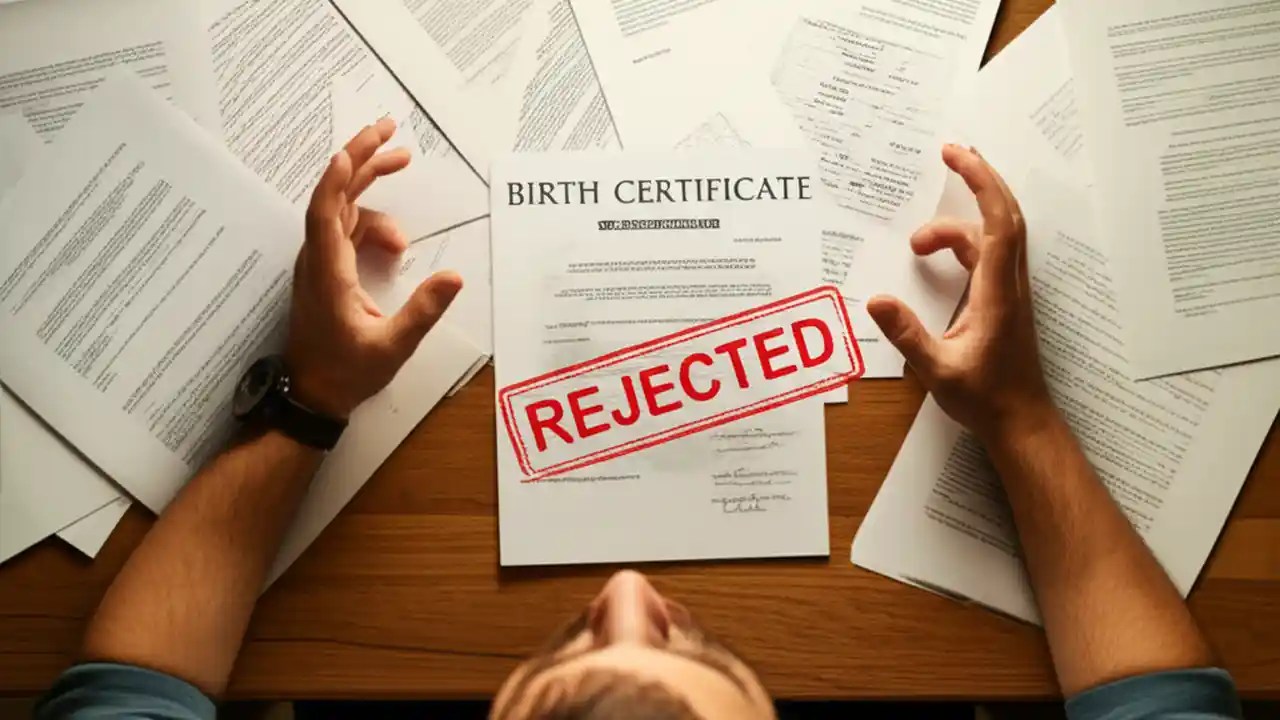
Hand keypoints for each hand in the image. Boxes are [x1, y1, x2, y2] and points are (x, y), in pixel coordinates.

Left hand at [286, 118, 462, 418]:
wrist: (311, 396)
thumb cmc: (345, 373)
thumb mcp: (392, 347)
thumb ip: (423, 311)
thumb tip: (455, 278)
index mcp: (328, 272)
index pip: (326, 212)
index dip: (339, 178)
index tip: (356, 148)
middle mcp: (318, 259)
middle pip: (334, 195)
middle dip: (361, 157)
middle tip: (390, 127)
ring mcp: (319, 263)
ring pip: (341, 207)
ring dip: (369, 182)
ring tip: (403, 163)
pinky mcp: (326, 271)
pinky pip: (346, 228)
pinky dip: (371, 217)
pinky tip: (399, 237)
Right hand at [867, 145, 1052, 441]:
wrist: (1021, 420)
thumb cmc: (985, 398)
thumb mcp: (938, 370)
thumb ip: (907, 335)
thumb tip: (877, 301)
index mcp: (998, 291)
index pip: (996, 222)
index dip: (980, 182)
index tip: (955, 156)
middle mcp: (1009, 282)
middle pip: (1004, 214)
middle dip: (980, 178)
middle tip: (950, 153)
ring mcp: (1010, 289)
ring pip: (990, 236)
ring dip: (956, 225)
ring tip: (915, 245)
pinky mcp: (1004, 299)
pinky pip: (986, 254)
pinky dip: (963, 241)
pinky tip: (936, 257)